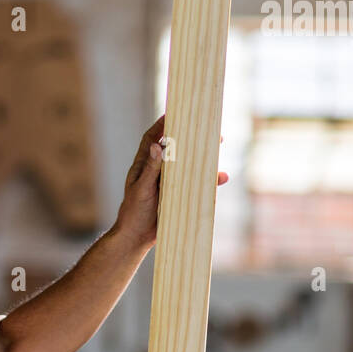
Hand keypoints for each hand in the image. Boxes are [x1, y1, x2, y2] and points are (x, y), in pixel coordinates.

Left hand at [113, 116, 228, 250]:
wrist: (136, 238)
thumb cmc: (133, 212)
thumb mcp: (142, 190)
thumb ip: (151, 169)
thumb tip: (158, 145)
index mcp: (143, 167)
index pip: (152, 139)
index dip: (161, 125)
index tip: (173, 113)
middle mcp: (156, 172)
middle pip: (175, 149)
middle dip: (190, 138)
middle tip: (207, 129)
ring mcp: (167, 184)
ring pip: (187, 167)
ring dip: (202, 159)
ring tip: (218, 149)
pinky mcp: (176, 196)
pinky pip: (194, 186)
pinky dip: (206, 183)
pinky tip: (219, 180)